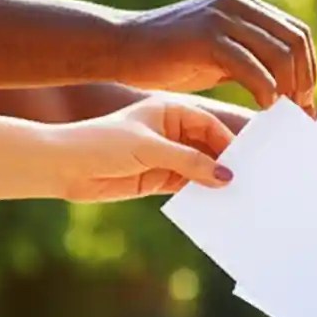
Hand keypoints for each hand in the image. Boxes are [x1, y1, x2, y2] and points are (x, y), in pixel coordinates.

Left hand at [54, 98, 234, 201]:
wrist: (64, 166)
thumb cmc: (103, 143)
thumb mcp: (150, 149)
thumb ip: (190, 163)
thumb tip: (227, 177)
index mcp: (172, 111)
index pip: (211, 125)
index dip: (229, 142)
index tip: (249, 161)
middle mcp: (173, 132)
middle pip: (210, 147)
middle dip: (227, 163)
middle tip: (253, 180)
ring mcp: (168, 156)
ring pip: (202, 169)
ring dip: (216, 181)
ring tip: (240, 196)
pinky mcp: (160, 179)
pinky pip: (189, 187)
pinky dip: (202, 195)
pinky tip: (218, 205)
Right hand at [116, 0, 316, 110]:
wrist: (119, 47)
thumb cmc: (168, 59)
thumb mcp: (219, 54)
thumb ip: (251, 58)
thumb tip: (287, 87)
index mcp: (245, 5)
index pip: (297, 33)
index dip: (309, 69)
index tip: (305, 101)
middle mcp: (238, 4)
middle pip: (295, 42)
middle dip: (304, 80)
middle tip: (299, 111)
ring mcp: (222, 17)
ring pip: (279, 53)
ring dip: (289, 88)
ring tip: (283, 113)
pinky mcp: (207, 37)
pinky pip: (252, 66)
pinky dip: (265, 90)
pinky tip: (264, 107)